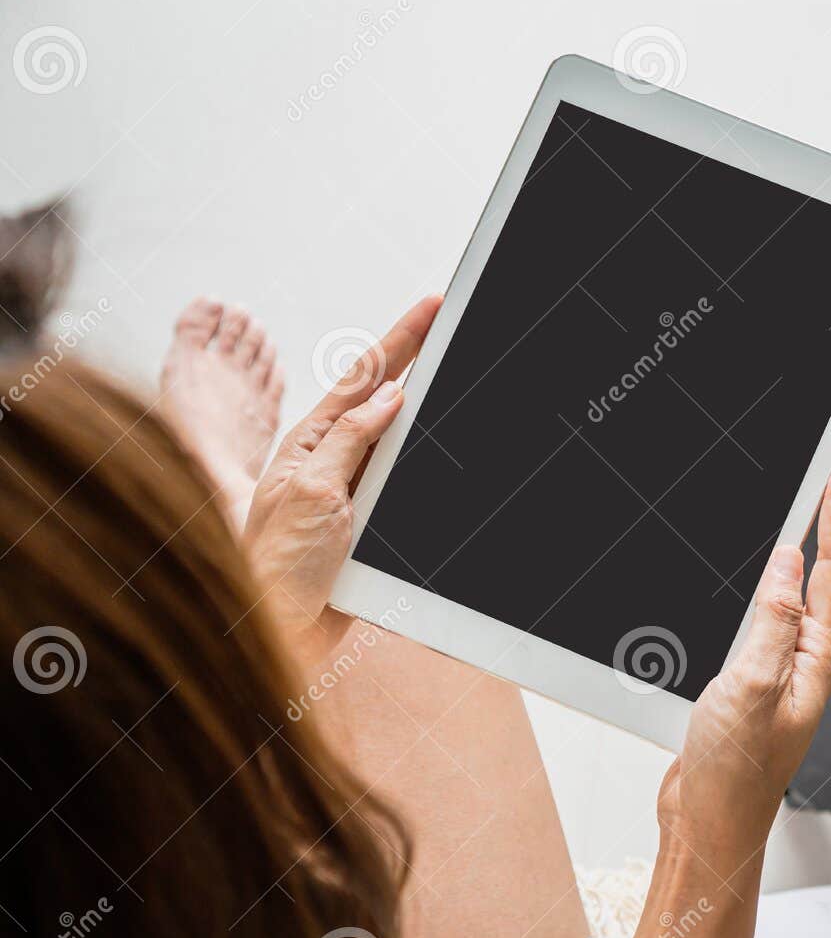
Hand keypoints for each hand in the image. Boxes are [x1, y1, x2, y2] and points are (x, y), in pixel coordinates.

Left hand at [243, 296, 439, 662]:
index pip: (363, 379)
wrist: (279, 631)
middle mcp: (332, 459)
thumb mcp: (311, 493)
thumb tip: (387, 396)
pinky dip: (422, 451)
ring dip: (421, 398)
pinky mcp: (367, 520)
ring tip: (444, 357)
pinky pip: (403, 477)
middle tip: (442, 313)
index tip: (431, 306)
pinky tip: (433, 434)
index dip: (400, 339)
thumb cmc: (278, 567)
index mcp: (311, 444)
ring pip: (397, 433)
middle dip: (413, 351)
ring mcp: (351, 488)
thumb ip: (348, 441)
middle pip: (382, 394)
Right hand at [656, 450, 830, 866]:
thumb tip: (788, 561)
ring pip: (796, 594)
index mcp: (818, 659)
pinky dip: (762, 585)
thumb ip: (771, 621)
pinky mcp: (754, 682)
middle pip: (827, 573)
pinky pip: (764, 619)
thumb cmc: (734, 776)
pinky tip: (754, 576)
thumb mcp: (750, 687)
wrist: (710, 827)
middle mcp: (808, 661)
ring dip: (801, 548)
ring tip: (805, 505)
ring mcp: (782, 671)